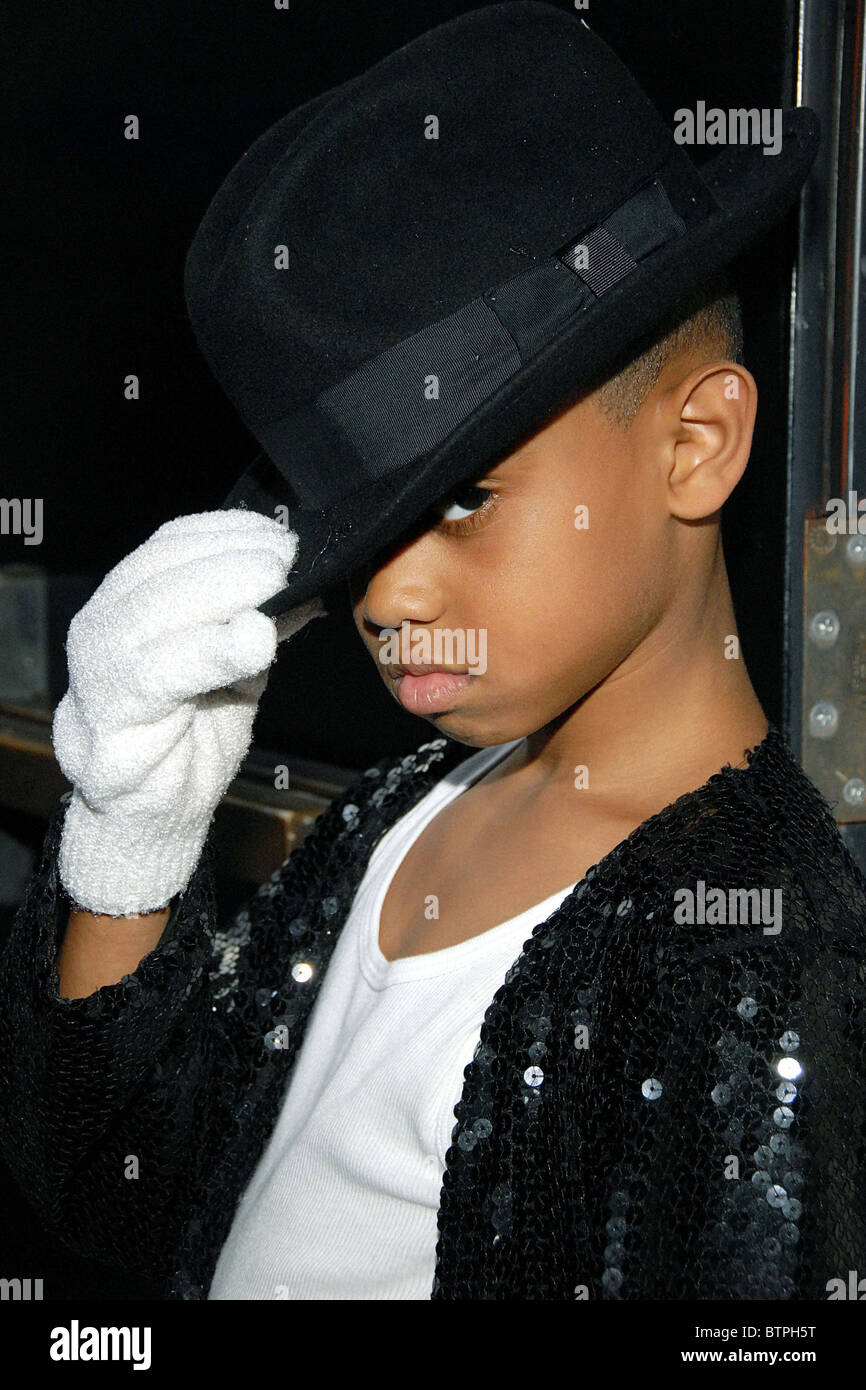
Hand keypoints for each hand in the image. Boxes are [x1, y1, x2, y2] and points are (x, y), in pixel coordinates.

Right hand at [52, 509, 323, 915]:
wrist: (154, 811)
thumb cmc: (191, 733)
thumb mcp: (236, 664)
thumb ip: (258, 621)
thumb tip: (308, 582)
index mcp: (130, 604)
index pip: (169, 546)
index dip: (224, 531)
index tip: (277, 533)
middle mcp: (101, 630)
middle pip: (156, 572)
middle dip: (226, 558)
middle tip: (283, 560)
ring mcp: (96, 678)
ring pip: (147, 617)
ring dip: (215, 593)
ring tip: (270, 586)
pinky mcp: (107, 728)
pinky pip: (156, 679)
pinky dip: (208, 652)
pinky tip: (251, 643)